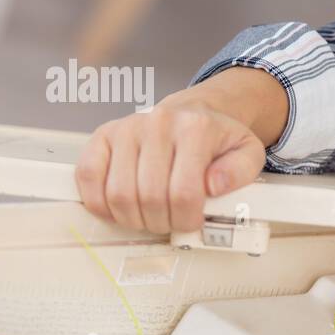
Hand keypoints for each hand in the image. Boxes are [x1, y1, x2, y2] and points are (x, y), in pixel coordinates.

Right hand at [74, 66, 287, 233]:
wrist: (194, 111)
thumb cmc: (218, 138)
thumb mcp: (247, 152)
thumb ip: (240, 170)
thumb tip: (213, 185)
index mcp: (195, 128)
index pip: (183, 192)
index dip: (186, 219)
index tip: (191, 223)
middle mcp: (157, 124)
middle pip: (149, 197)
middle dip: (161, 222)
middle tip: (170, 222)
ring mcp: (126, 128)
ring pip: (118, 193)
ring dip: (133, 218)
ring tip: (150, 216)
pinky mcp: (103, 135)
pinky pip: (87, 176)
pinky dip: (99, 202)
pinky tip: (120, 208)